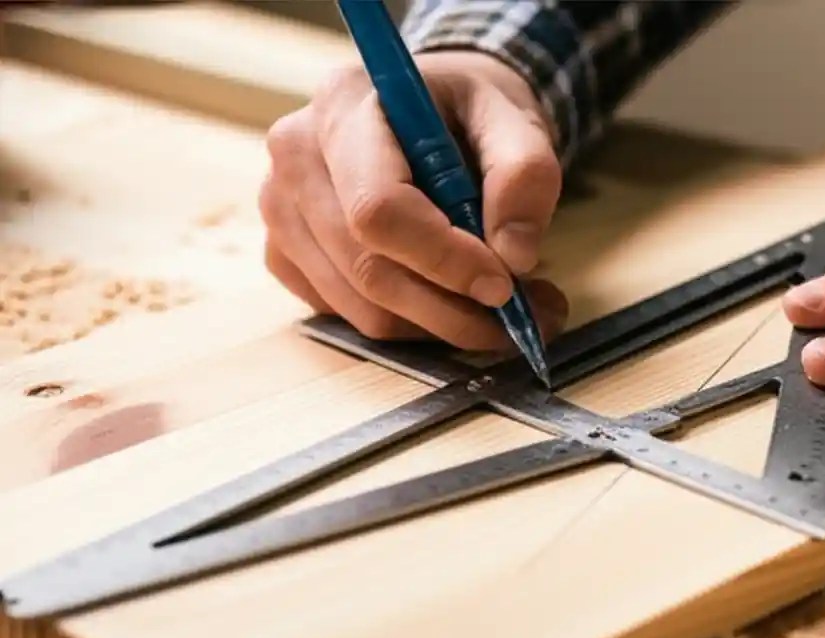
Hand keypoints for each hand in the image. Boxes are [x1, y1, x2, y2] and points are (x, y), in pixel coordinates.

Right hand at [260, 51, 567, 348]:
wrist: (423, 110)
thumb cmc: (464, 111)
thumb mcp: (513, 118)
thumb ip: (524, 174)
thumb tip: (514, 257)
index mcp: (343, 106)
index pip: (378, 209)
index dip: (444, 260)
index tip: (505, 284)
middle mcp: (295, 157)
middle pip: (369, 268)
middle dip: (454, 309)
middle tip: (525, 318)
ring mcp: (280, 209)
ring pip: (362, 307)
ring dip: (441, 326)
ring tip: (504, 313)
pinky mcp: (285, 254)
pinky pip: (349, 317)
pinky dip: (411, 326)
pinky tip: (451, 301)